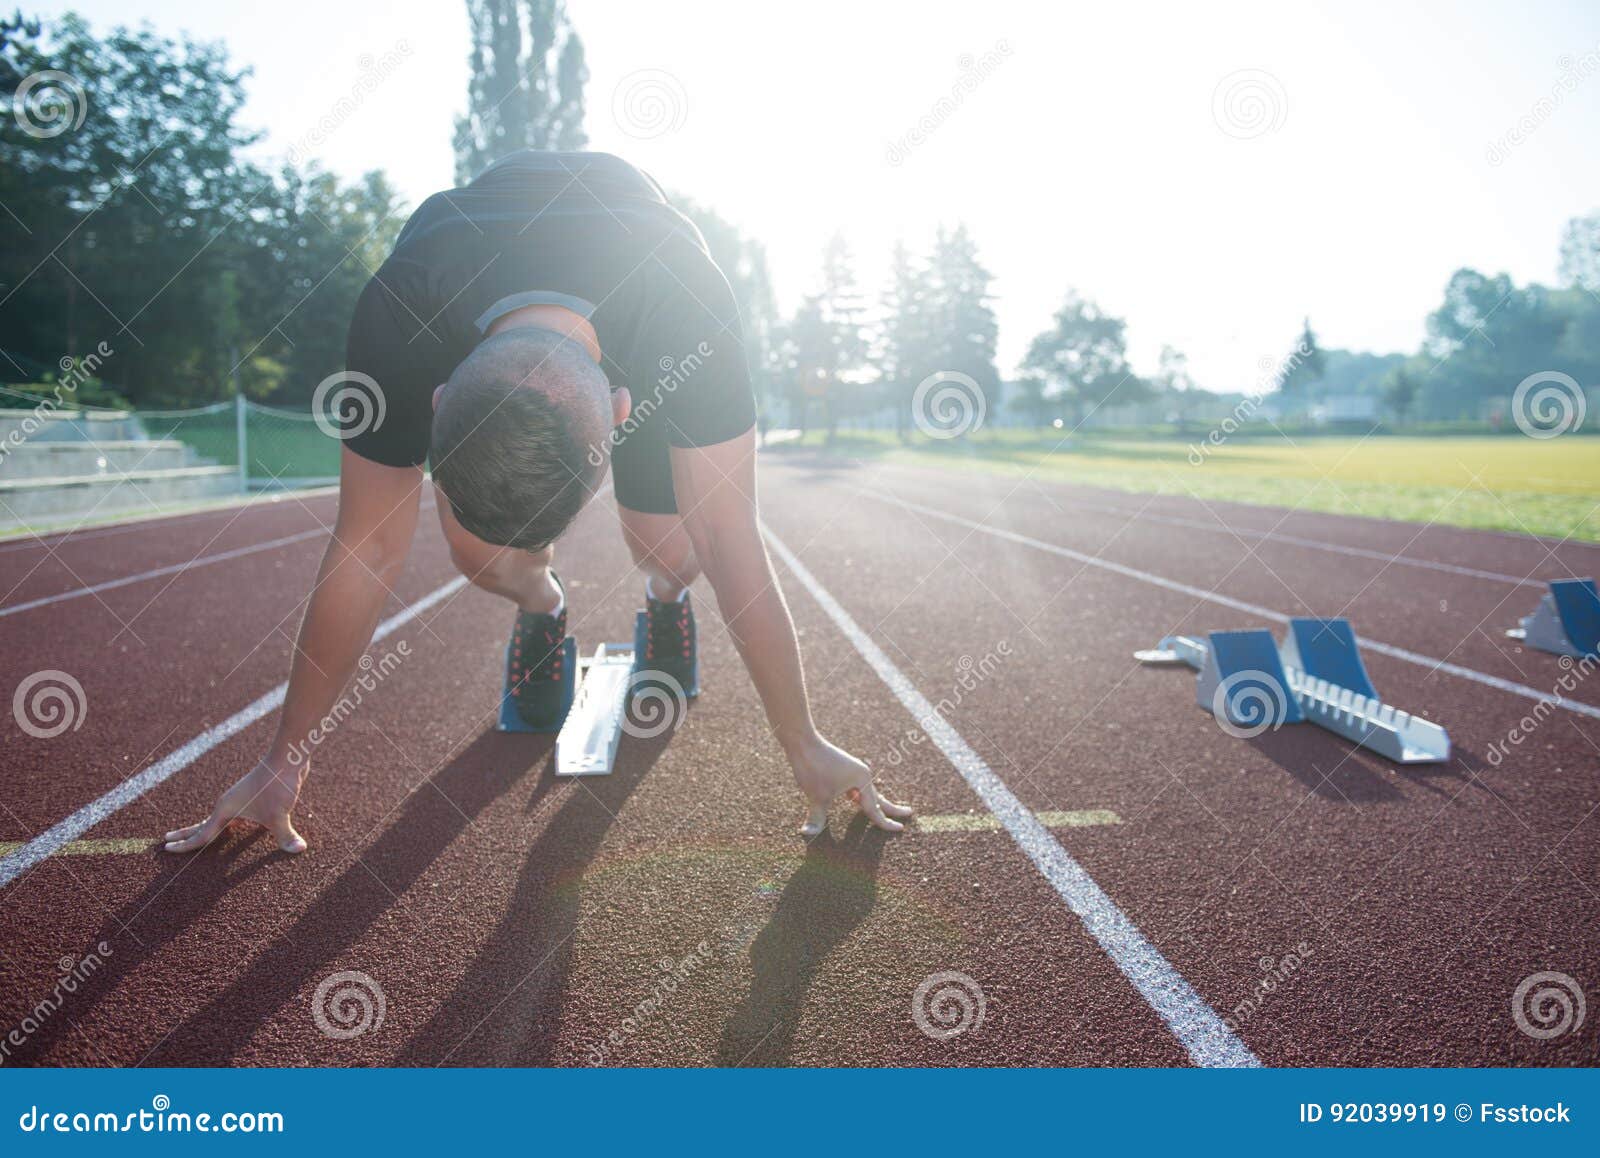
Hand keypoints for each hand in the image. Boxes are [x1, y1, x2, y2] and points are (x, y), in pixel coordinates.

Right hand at [163, 758, 307, 853]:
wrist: (287, 757)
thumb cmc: (277, 784)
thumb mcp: (279, 814)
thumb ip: (285, 836)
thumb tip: (298, 849)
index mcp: (225, 810)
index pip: (201, 834)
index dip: (184, 845)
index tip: (166, 849)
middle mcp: (228, 804)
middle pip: (202, 825)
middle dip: (185, 835)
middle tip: (166, 841)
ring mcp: (240, 799)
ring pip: (219, 819)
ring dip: (208, 830)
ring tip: (197, 837)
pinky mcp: (253, 796)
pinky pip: (236, 815)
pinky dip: (229, 825)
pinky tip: (236, 828)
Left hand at [789, 736, 912, 836]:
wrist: (802, 741)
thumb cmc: (813, 767)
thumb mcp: (817, 796)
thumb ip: (817, 817)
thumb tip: (807, 834)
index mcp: (862, 780)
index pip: (875, 808)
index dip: (886, 822)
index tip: (900, 830)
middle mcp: (861, 774)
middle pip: (879, 796)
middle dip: (892, 808)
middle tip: (910, 813)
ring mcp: (852, 771)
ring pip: (867, 792)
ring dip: (876, 803)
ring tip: (887, 810)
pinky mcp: (842, 770)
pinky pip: (855, 788)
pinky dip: (860, 797)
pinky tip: (857, 801)